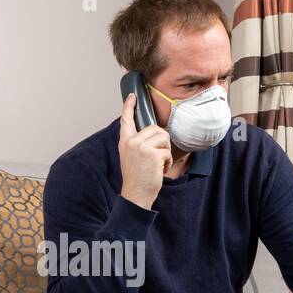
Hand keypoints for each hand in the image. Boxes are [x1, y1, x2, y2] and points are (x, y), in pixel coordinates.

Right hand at [118, 92, 172, 209]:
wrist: (136, 195)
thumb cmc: (137, 178)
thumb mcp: (131, 157)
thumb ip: (138, 144)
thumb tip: (154, 133)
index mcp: (125, 142)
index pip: (126, 121)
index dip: (129, 107)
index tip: (132, 97)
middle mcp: (131, 142)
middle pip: (155, 128)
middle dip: (162, 141)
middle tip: (158, 156)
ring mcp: (141, 147)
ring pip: (164, 137)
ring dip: (166, 151)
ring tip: (158, 164)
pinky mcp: (152, 154)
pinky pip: (168, 151)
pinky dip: (167, 162)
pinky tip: (160, 170)